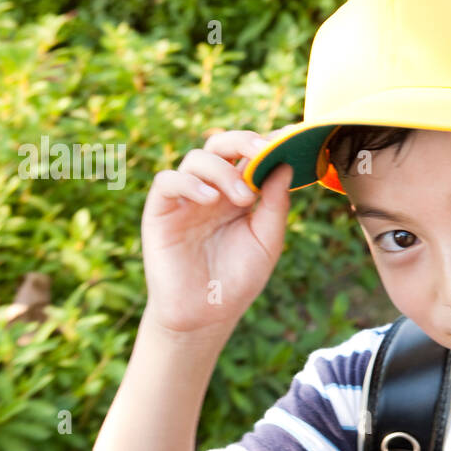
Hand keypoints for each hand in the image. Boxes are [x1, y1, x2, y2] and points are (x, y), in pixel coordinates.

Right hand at [140, 129, 293, 336]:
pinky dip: (189, 183)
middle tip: (263, 150)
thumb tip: (284, 165)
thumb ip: (275, 204)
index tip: (289, 135)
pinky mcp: (161, 211)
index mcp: (239, 193)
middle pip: (221, 145)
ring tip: (241, 198)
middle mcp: (212, 190)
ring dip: (222, 170)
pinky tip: (209, 199)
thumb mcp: (267, 241)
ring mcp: (186, 199)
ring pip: (197, 158)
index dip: (267, 142)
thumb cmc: (238, 279)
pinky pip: (168, 181)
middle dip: (243, 141)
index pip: (250, 156)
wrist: (206, 315)